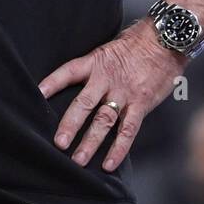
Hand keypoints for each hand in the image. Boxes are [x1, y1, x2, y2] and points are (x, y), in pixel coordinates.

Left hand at [38, 19, 184, 171]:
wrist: (166, 40)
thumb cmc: (137, 43)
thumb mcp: (110, 48)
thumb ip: (96, 67)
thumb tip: (80, 81)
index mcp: (96, 62)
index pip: (69, 71)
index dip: (53, 82)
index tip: (38, 94)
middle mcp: (107, 78)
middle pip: (84, 103)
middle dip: (70, 124)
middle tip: (59, 143)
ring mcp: (124, 93)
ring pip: (104, 120)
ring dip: (90, 142)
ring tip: (78, 160)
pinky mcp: (141, 104)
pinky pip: (128, 130)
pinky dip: (118, 149)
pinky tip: (108, 164)